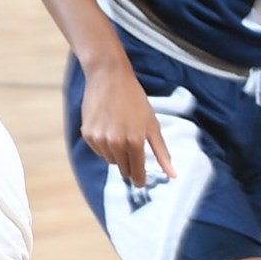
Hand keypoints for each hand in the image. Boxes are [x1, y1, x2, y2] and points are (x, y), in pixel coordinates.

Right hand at [78, 60, 173, 188]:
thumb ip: (162, 152)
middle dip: (129, 165)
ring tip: (120, 134)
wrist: (109, 78)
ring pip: (110, 160)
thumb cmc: (134, 100)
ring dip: (116, 154)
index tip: (141, 181)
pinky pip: (98, 150)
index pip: (137, 172)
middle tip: (132, 149)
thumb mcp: (152, 125)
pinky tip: (108, 129)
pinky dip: (104, 146)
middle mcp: (115, 143)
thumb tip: (173, 175)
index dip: (140, 179)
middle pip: (122, 168)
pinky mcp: (87, 134)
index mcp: (134, 142)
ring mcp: (99, 139)